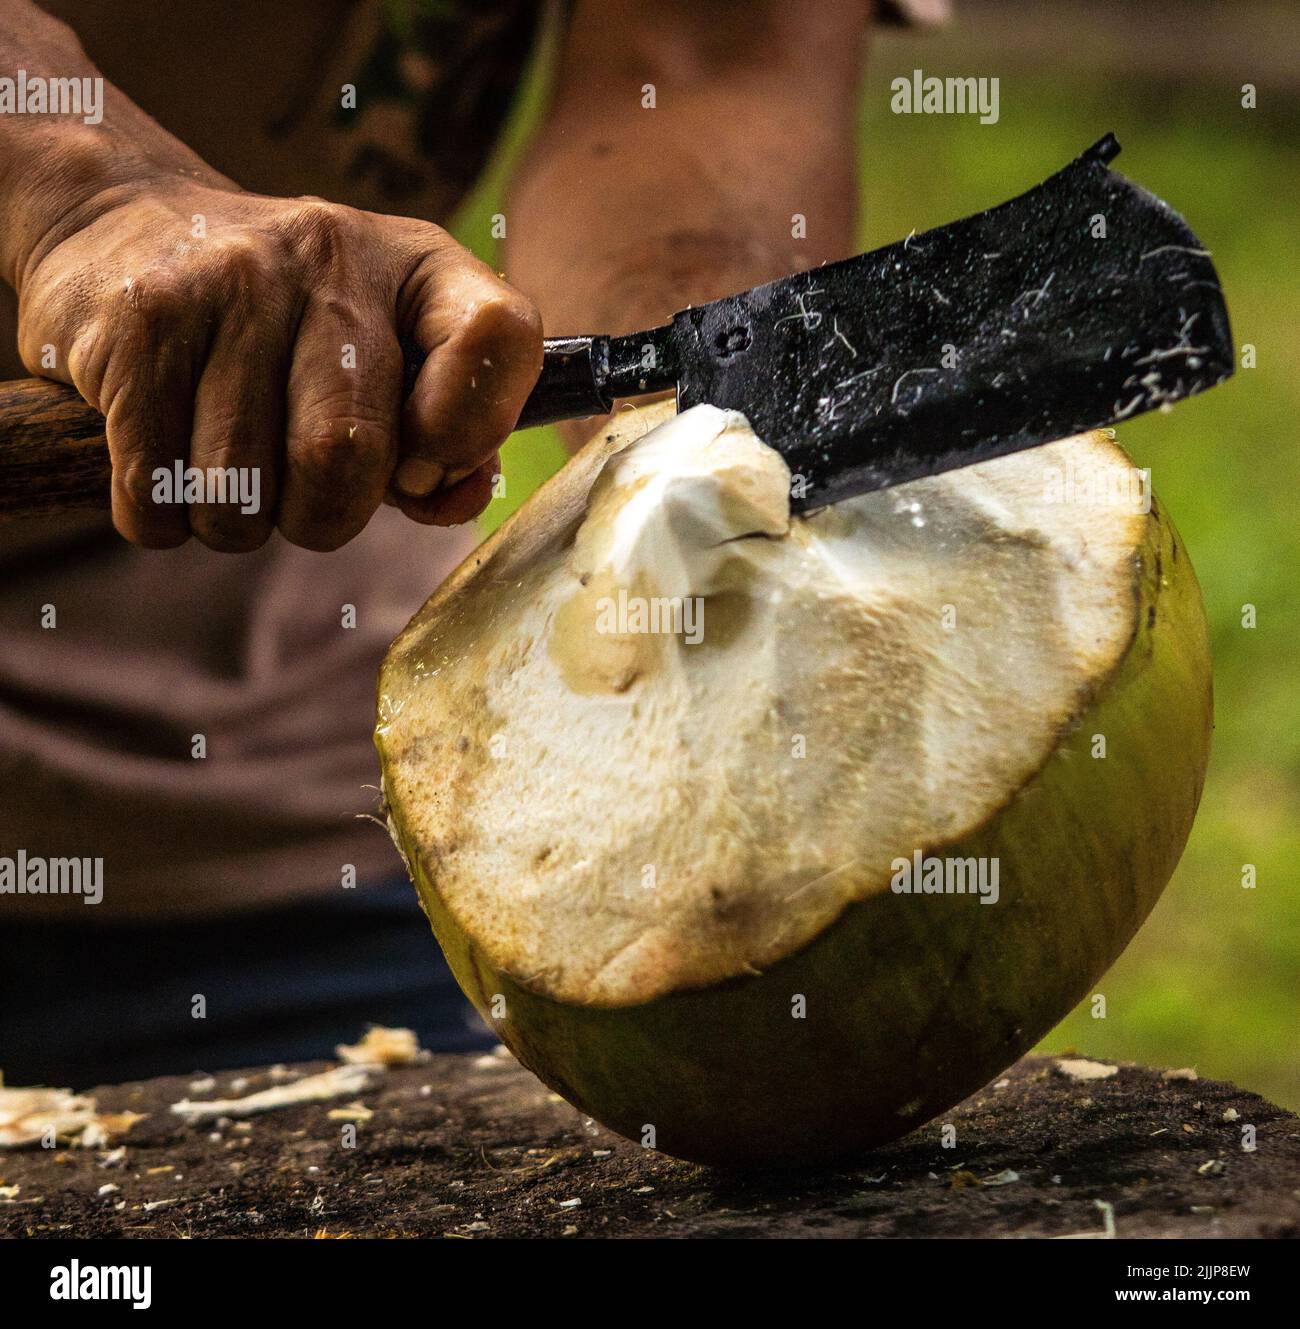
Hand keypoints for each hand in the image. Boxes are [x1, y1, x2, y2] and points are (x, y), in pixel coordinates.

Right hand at [17, 180, 541, 549]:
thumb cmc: (288, 327)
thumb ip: (449, 434)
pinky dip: (163, 517)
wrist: (120, 225)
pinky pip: (158, 496)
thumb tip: (451, 497)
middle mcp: (330, 259)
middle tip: (300, 491)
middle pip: (344, 456)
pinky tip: (165, 456)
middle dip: (322, 516)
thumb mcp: (388, 352)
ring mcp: (227, 285)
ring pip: (242, 496)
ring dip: (234, 520)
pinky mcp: (139, 326)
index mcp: (418, 266)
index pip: (499, 336)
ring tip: (226, 463)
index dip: (469, 431)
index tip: (420, 466)